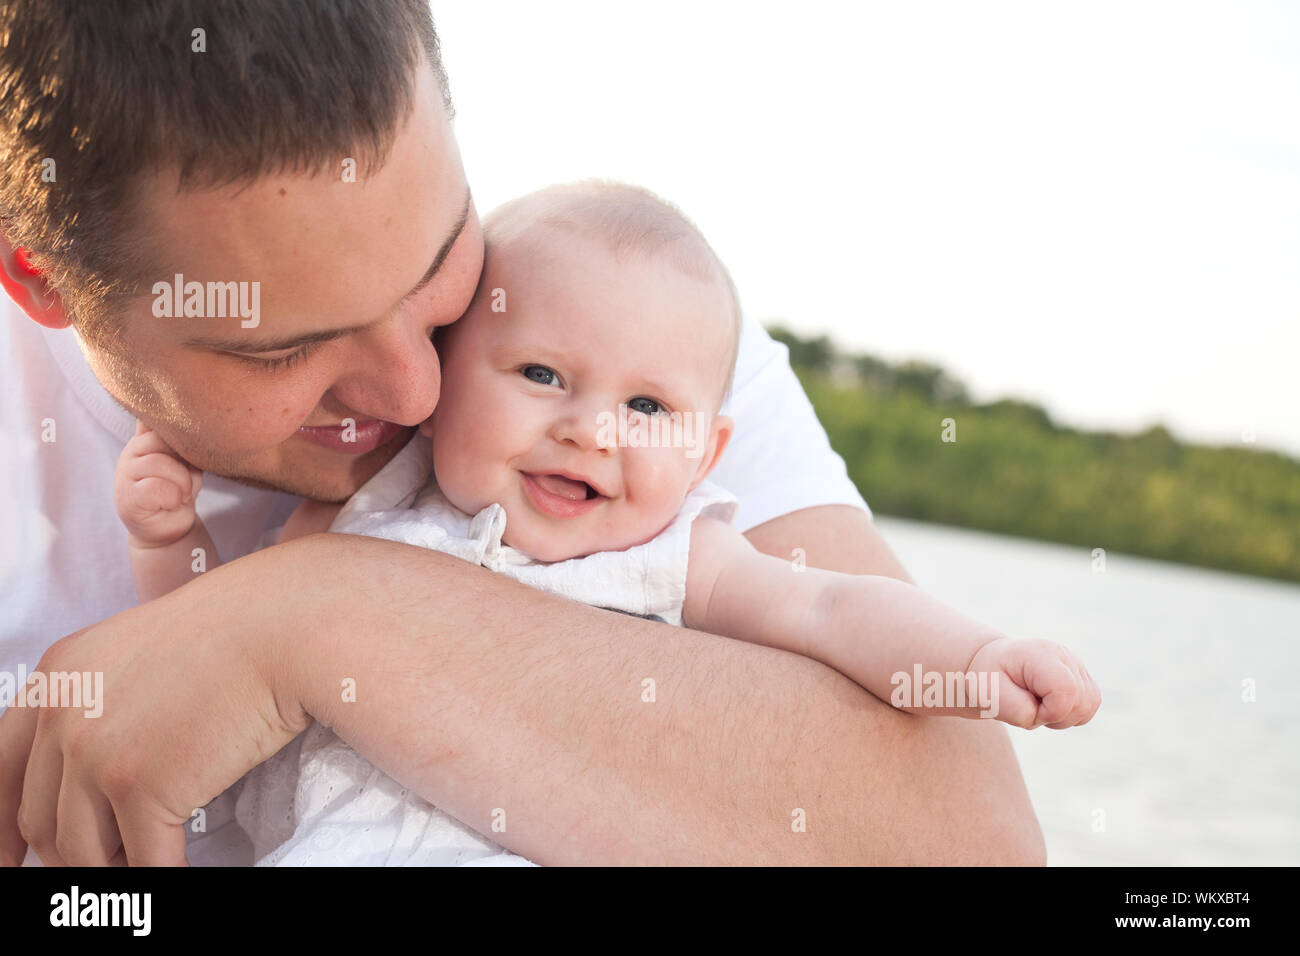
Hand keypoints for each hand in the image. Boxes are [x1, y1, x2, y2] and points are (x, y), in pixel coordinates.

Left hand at [0, 572, 309, 865]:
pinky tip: (180, 878)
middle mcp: (63, 714)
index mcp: (58, 677)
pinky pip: (145, 866)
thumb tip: (98, 776)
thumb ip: (105, 703)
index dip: (2, 828)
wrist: (285, 627)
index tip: (10, 860)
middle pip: (41, 822)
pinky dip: (163, 882)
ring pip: (82, 855)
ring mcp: (97, 753)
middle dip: (71, 857)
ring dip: (116, 874)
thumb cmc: (238, 634)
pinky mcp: (142, 788)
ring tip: (149, 871)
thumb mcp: (143, 654)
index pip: (1, 770)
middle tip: (109, 868)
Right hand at [113, 420, 202, 546]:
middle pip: (163, 439)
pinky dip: (172, 498)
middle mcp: (133, 449)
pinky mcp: (127, 496)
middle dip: (185, 461)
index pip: (157, 416)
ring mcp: (126, 472)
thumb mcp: (188, 459)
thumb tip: (197, 415)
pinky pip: (156, 488)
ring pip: (159, 463)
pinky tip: (171, 503)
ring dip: (181, 482)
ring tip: (182, 493)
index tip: (192, 442)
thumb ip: (184, 439)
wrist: (169, 525)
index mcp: (148, 436)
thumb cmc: (181, 489)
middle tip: (189, 479)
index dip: (178, 427)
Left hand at [967, 637, 1100, 728]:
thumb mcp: (991, 696)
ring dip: (1062, 716)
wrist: (992, 664)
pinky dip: (1069, 713)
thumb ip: (1018, 710)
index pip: (1066, 690)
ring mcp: (1077, 665)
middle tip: (1028, 704)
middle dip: (1054, 716)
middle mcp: (1065, 656)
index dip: (1050, 711)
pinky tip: (1047, 703)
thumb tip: (1046, 716)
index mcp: (1041, 654)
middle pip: (1081, 702)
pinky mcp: (1082, 677)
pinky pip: (1088, 707)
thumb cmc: (990, 679)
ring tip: (1037, 704)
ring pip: (1088, 706)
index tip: (1027, 707)